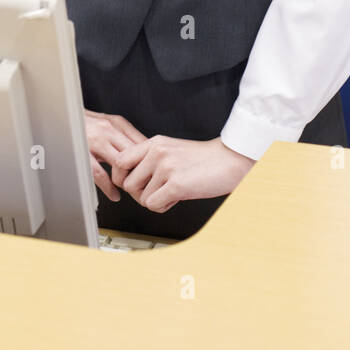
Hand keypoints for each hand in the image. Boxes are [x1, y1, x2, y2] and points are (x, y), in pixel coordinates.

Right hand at [83, 109, 148, 201]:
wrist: (60, 114)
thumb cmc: (84, 120)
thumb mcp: (107, 121)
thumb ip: (124, 134)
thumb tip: (144, 150)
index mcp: (117, 123)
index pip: (142, 143)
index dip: (150, 160)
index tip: (153, 172)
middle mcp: (108, 130)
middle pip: (134, 154)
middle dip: (141, 171)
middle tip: (145, 185)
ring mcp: (95, 141)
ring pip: (120, 164)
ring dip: (127, 180)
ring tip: (130, 190)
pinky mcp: (82, 153)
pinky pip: (100, 174)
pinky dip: (109, 187)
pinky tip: (114, 194)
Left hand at [109, 136, 254, 212]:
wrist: (230, 160)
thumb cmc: (203, 159)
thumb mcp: (171, 149)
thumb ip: (149, 159)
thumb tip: (128, 179)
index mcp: (154, 143)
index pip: (119, 161)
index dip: (122, 177)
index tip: (133, 184)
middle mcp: (157, 153)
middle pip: (127, 184)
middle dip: (140, 194)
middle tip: (157, 192)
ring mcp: (166, 167)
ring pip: (141, 198)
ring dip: (155, 201)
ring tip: (172, 191)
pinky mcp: (176, 184)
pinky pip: (153, 205)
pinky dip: (164, 207)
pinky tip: (177, 197)